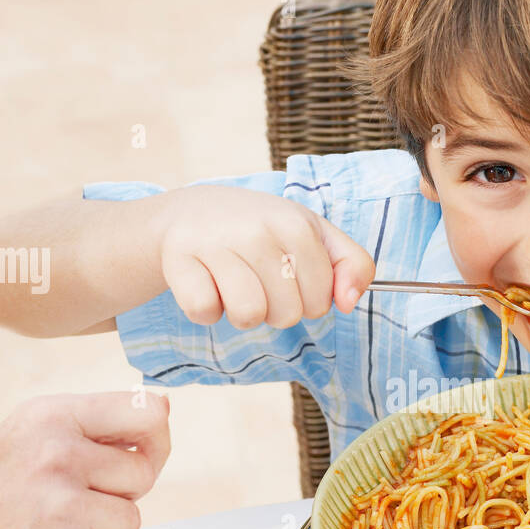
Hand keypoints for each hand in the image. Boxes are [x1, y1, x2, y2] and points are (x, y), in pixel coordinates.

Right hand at [160, 189, 376, 328]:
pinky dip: (206, 310)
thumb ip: (351, 264)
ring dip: (244, 313)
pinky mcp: (178, 260)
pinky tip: (207, 284)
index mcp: (296, 223)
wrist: (191, 212)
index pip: (321, 299)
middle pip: (288, 313)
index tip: (293, 279)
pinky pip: (204, 313)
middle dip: (277, 310)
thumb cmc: (261, 231)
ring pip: (248, 316)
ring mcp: (215, 243)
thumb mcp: (314, 234)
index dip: (310, 300)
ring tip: (235, 286)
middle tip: (260, 282)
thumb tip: (348, 302)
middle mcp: (256, 230)